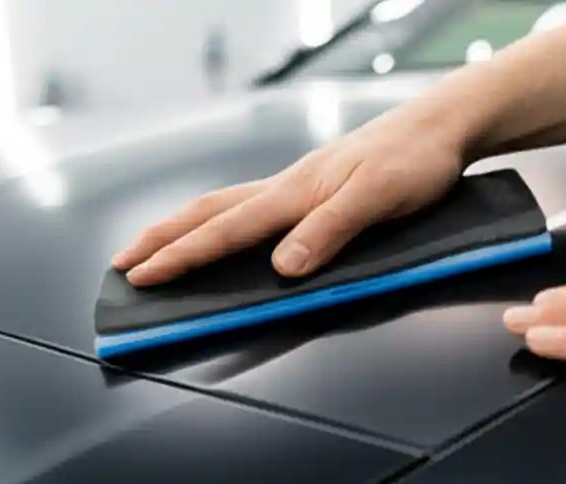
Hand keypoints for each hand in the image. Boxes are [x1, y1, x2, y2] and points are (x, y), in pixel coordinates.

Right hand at [112, 106, 467, 285]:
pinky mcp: (313, 189)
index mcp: (296, 192)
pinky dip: (219, 222)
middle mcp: (288, 187)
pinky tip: (220, 232)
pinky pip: (250, 207)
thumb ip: (329, 231)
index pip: (226, 229)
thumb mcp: (379, 198)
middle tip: (124, 264)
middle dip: (162, 239)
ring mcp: (297, 186)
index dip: (181, 256)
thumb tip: (282, 267)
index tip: (143, 276)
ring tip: (155, 248)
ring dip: (183, 229)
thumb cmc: (415, 159)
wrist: (441, 126)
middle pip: (208, 213)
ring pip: (224, 207)